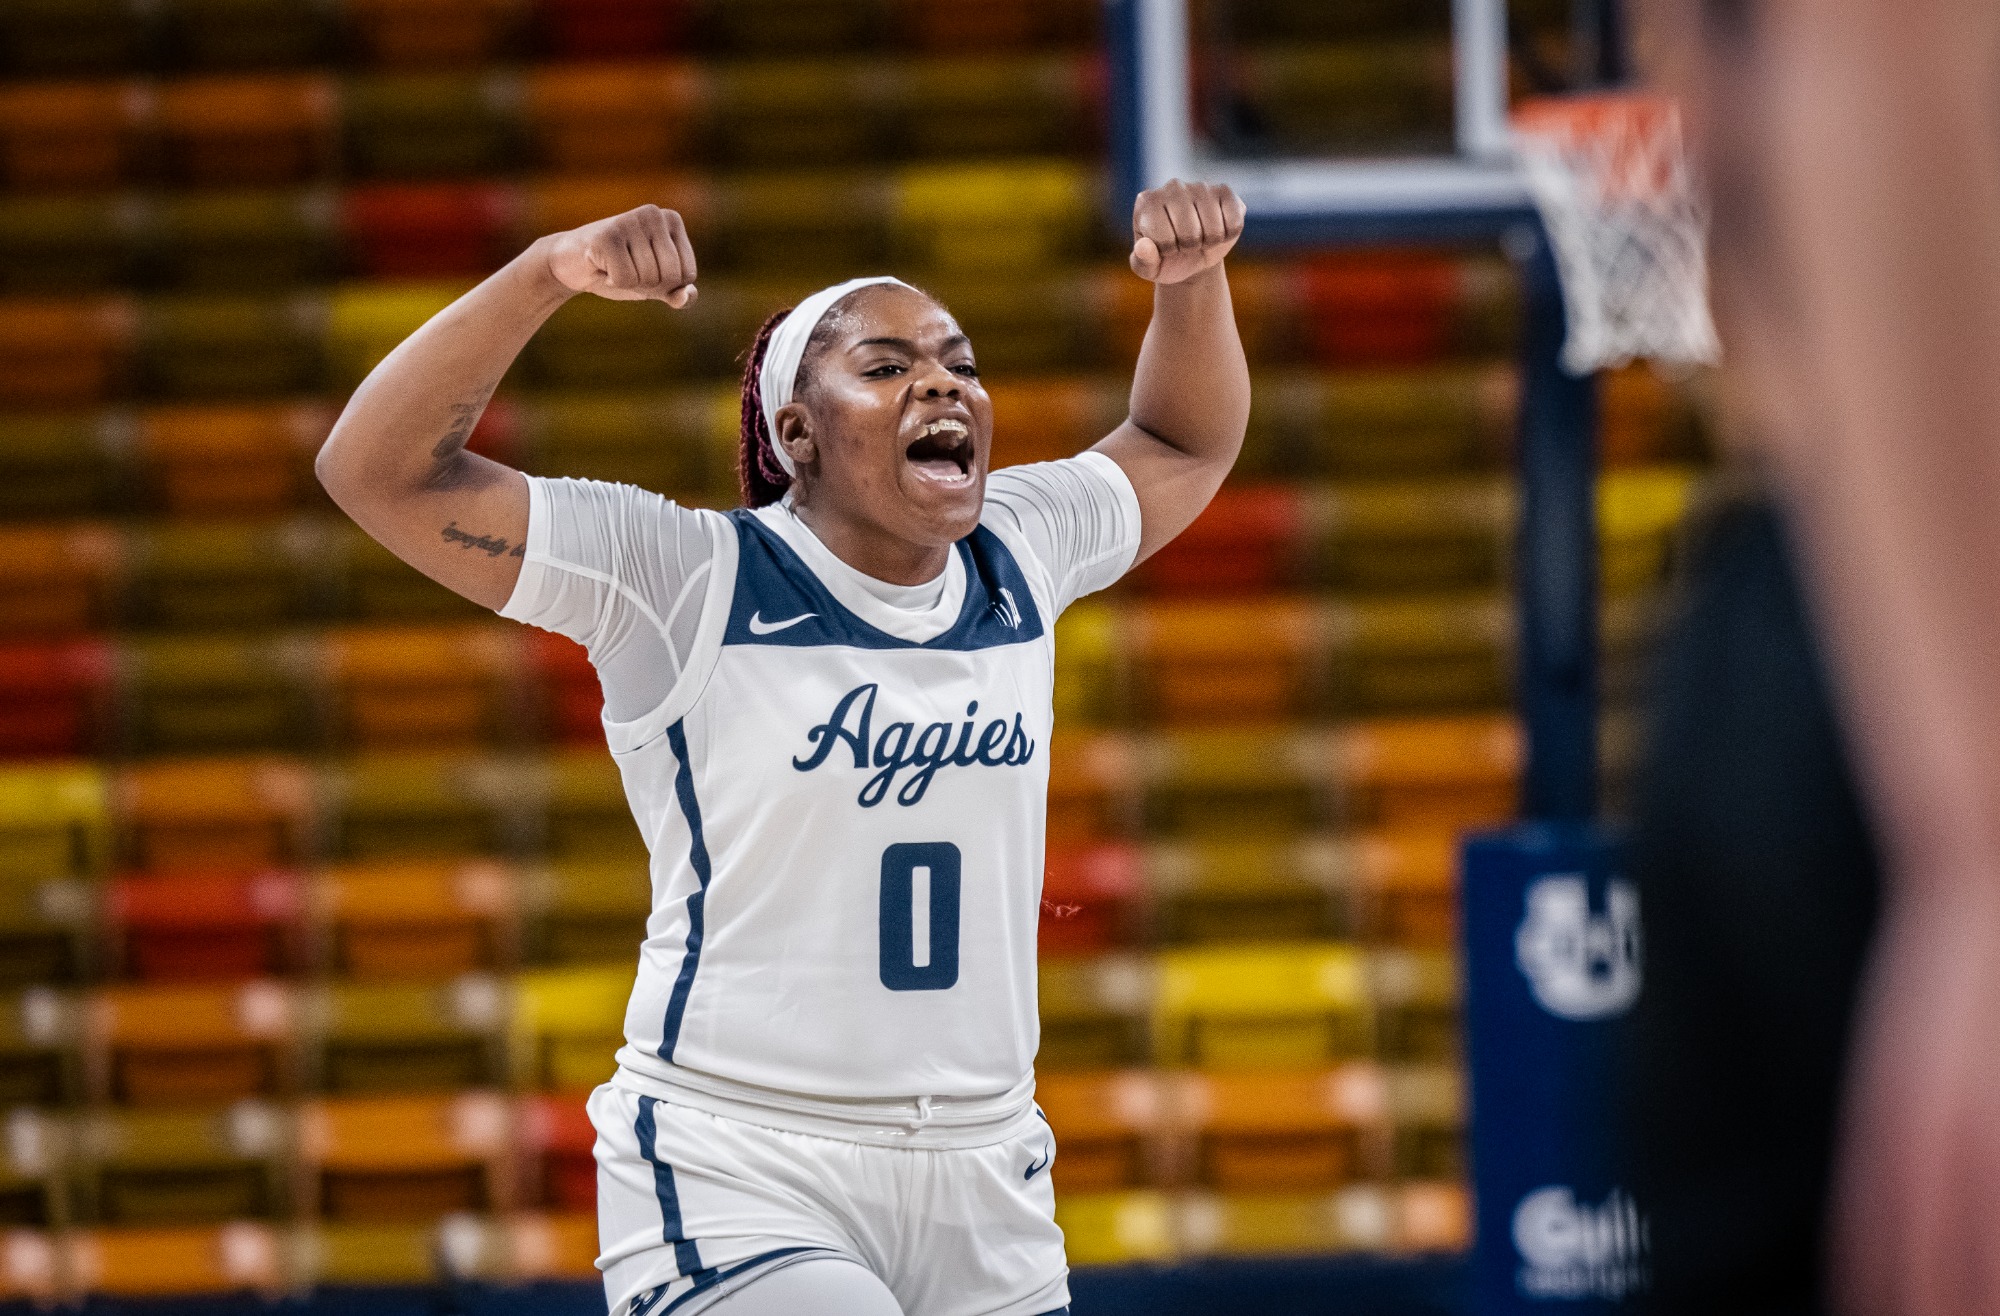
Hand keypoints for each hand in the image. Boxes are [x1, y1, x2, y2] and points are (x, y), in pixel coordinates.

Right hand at [545, 205, 697, 306]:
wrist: (572, 264)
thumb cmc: (618, 271)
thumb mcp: (655, 286)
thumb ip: (677, 294)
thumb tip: (687, 295)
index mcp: (672, 220)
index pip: (688, 274)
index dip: (666, 285)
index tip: (644, 269)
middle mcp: (654, 213)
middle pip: (670, 276)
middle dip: (648, 286)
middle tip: (627, 269)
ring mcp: (629, 221)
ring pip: (648, 278)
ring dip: (628, 283)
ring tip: (613, 265)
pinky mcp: (607, 236)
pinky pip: (626, 279)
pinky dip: (612, 282)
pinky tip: (601, 266)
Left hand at [1129, 179, 1245, 284]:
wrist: (1192, 253)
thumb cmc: (1166, 259)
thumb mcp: (1149, 268)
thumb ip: (1142, 261)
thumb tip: (1143, 246)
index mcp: (1147, 202)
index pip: (1162, 238)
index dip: (1168, 250)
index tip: (1166, 245)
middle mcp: (1172, 187)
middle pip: (1190, 234)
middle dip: (1189, 247)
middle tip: (1185, 242)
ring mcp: (1200, 186)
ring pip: (1214, 231)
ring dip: (1209, 242)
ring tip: (1200, 236)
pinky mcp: (1224, 191)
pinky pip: (1234, 224)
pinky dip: (1228, 235)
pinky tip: (1217, 228)